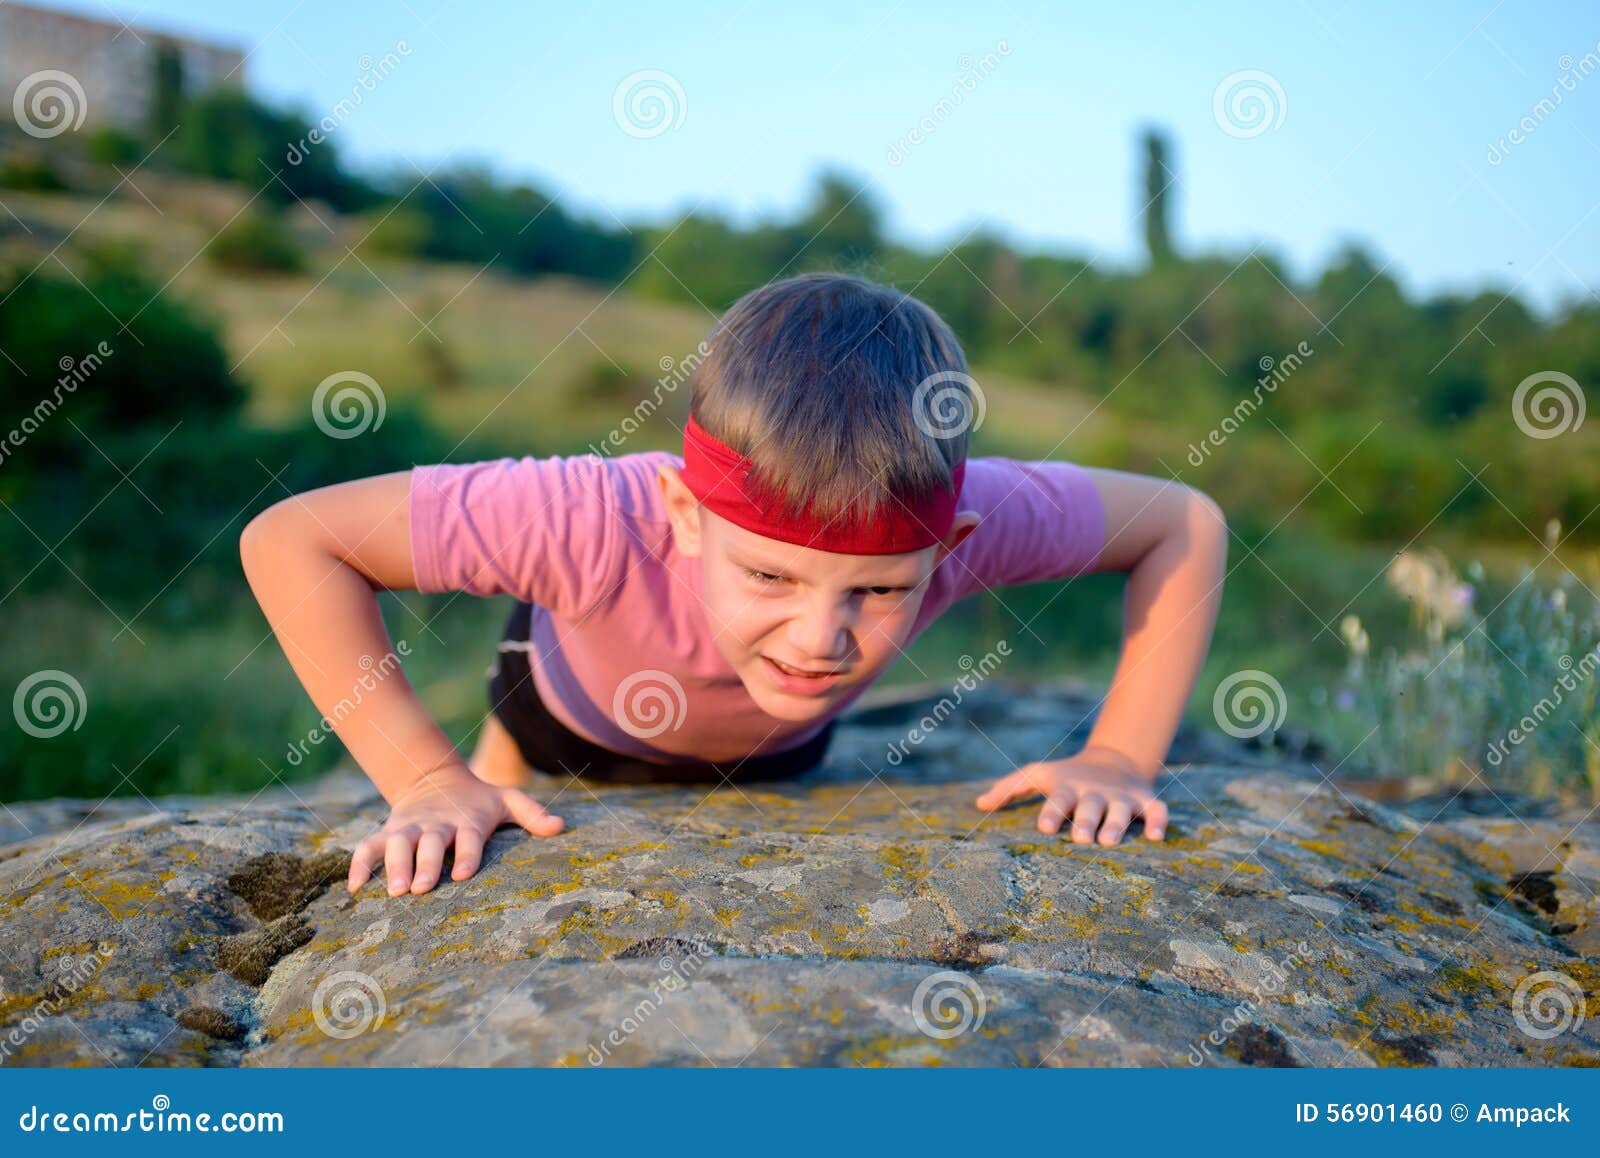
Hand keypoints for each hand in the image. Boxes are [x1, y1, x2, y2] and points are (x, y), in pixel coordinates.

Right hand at [347, 764, 564, 895]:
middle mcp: (436, 826)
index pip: (468, 839)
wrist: (436, 780)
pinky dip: (359, 865)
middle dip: (426, 865)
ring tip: (394, 891)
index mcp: (466, 820)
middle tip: (422, 888)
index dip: (467, 855)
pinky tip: (355, 888)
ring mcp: (409, 830)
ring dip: (394, 867)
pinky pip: (368, 847)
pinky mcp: (388, 833)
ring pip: (396, 846)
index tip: (464, 874)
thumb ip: (533, 814)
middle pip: (430, 845)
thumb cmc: (479, 800)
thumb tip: (561, 826)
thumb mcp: (508, 800)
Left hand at [974, 747, 1166, 844]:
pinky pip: (1157, 810)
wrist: (1111, 761)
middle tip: (1080, 838)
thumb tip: (978, 805)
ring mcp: (1122, 797)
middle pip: (1090, 806)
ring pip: (1121, 810)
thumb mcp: (1037, 775)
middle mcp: (1095, 792)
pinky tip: (1156, 837)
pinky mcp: (1145, 800)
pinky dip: (1158, 821)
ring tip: (1109, 842)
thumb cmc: (1066, 777)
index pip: (1058, 798)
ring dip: (1116, 824)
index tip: (1044, 828)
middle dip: (1086, 820)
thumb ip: (1009, 788)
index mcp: (1068, 787)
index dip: (1052, 812)